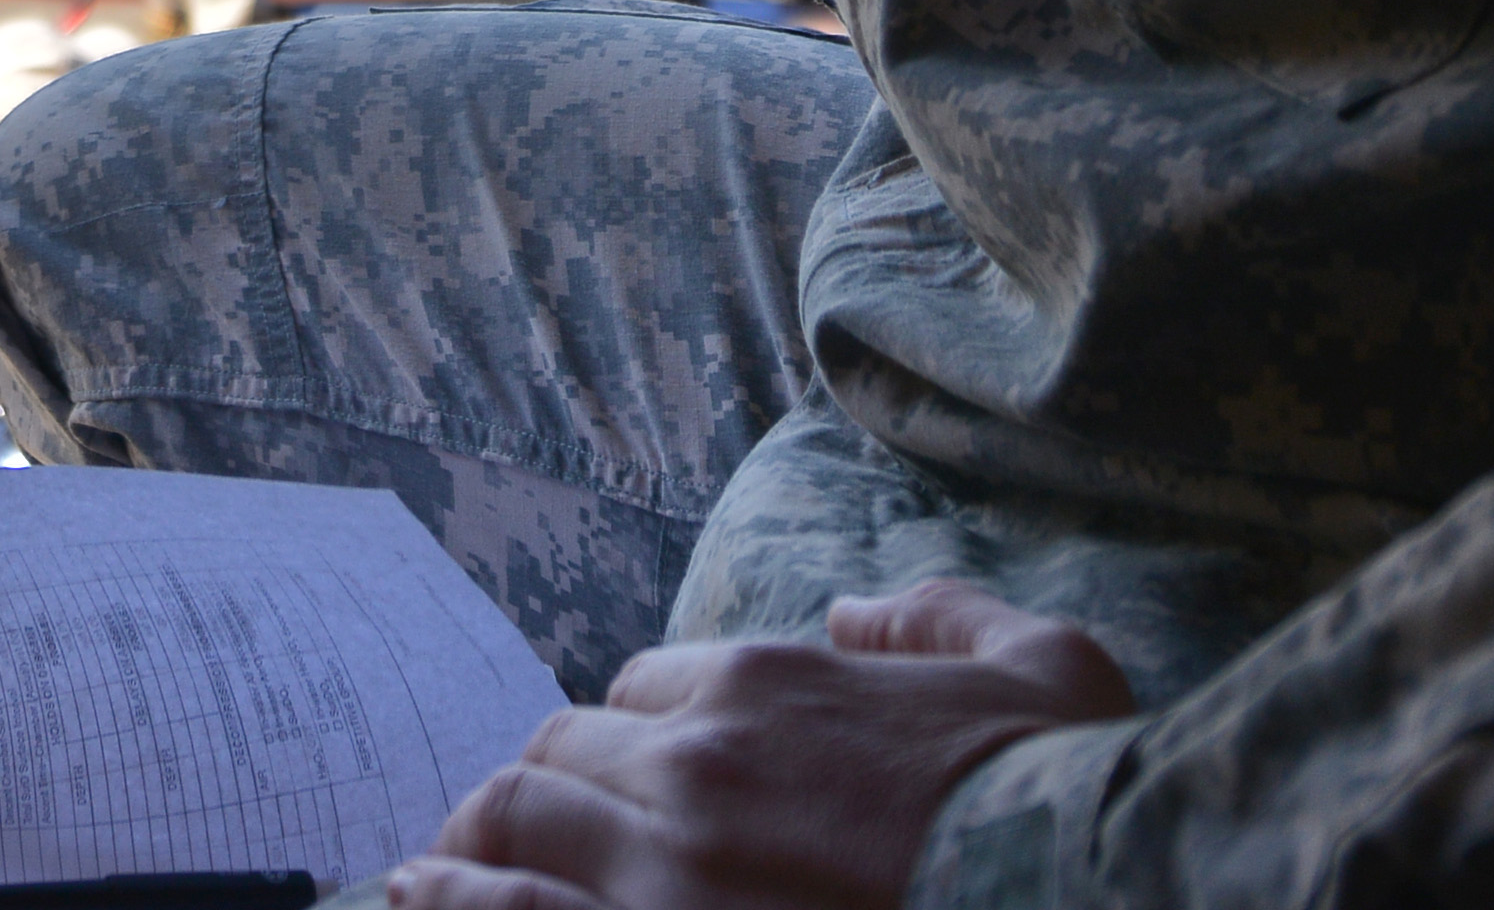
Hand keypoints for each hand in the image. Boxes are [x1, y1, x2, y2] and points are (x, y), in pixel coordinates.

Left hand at [386, 583, 1130, 909]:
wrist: (1081, 895)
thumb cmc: (1067, 796)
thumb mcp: (1046, 666)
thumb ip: (941, 618)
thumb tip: (862, 612)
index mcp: (768, 684)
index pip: (646, 689)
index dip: (642, 731)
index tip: (643, 774)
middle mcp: (696, 762)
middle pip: (567, 749)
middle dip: (553, 781)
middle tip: (525, 824)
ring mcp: (666, 868)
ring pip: (518, 817)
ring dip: (480, 832)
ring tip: (439, 863)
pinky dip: (453, 896)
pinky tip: (412, 893)